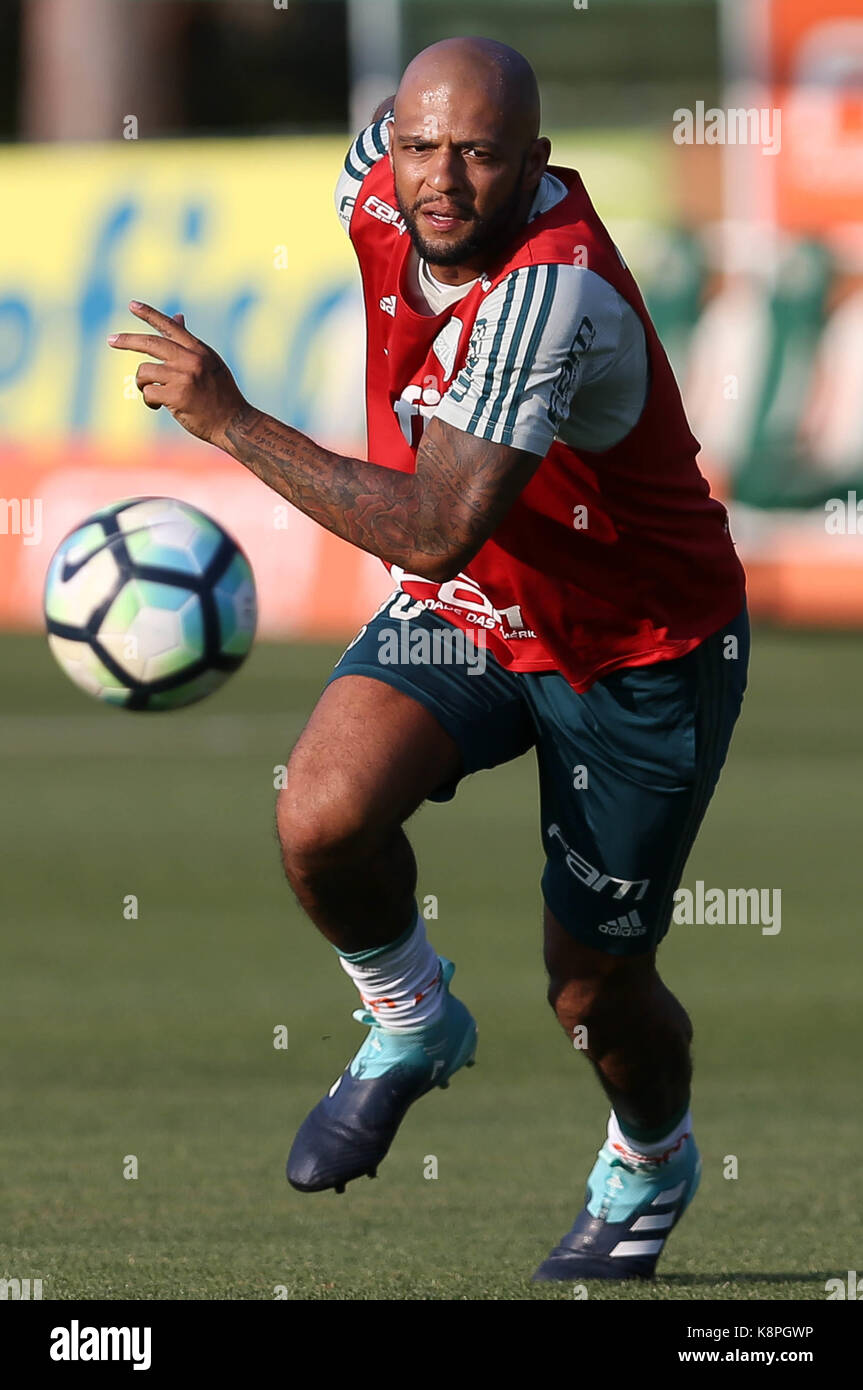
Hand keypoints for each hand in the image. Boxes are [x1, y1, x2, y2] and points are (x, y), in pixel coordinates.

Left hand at [107, 301, 248, 449]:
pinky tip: (159, 406)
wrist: (235, 423)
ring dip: (143, 384)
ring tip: (154, 393)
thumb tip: (177, 318)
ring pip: (145, 372)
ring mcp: (184, 378)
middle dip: (127, 341)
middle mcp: (191, 360)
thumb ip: (189, 344)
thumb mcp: (209, 363)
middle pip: (151, 343)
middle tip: (111, 340)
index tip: (132, 305)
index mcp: (200, 350)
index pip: (170, 327)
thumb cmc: (221, 394)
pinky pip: (148, 393)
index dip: (149, 314)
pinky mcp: (176, 396)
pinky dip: (149, 400)